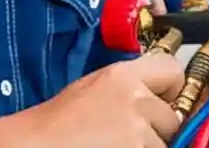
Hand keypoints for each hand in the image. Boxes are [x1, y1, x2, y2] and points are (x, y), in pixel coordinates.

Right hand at [19, 53, 185, 147]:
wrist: (35, 146)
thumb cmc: (54, 124)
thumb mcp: (92, 89)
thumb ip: (127, 88)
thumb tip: (157, 100)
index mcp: (122, 75)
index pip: (172, 69)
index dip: (171, 90)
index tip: (163, 103)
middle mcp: (135, 98)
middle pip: (172, 116)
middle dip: (158, 129)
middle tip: (129, 136)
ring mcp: (136, 131)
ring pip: (164, 143)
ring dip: (146, 147)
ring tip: (115, 146)